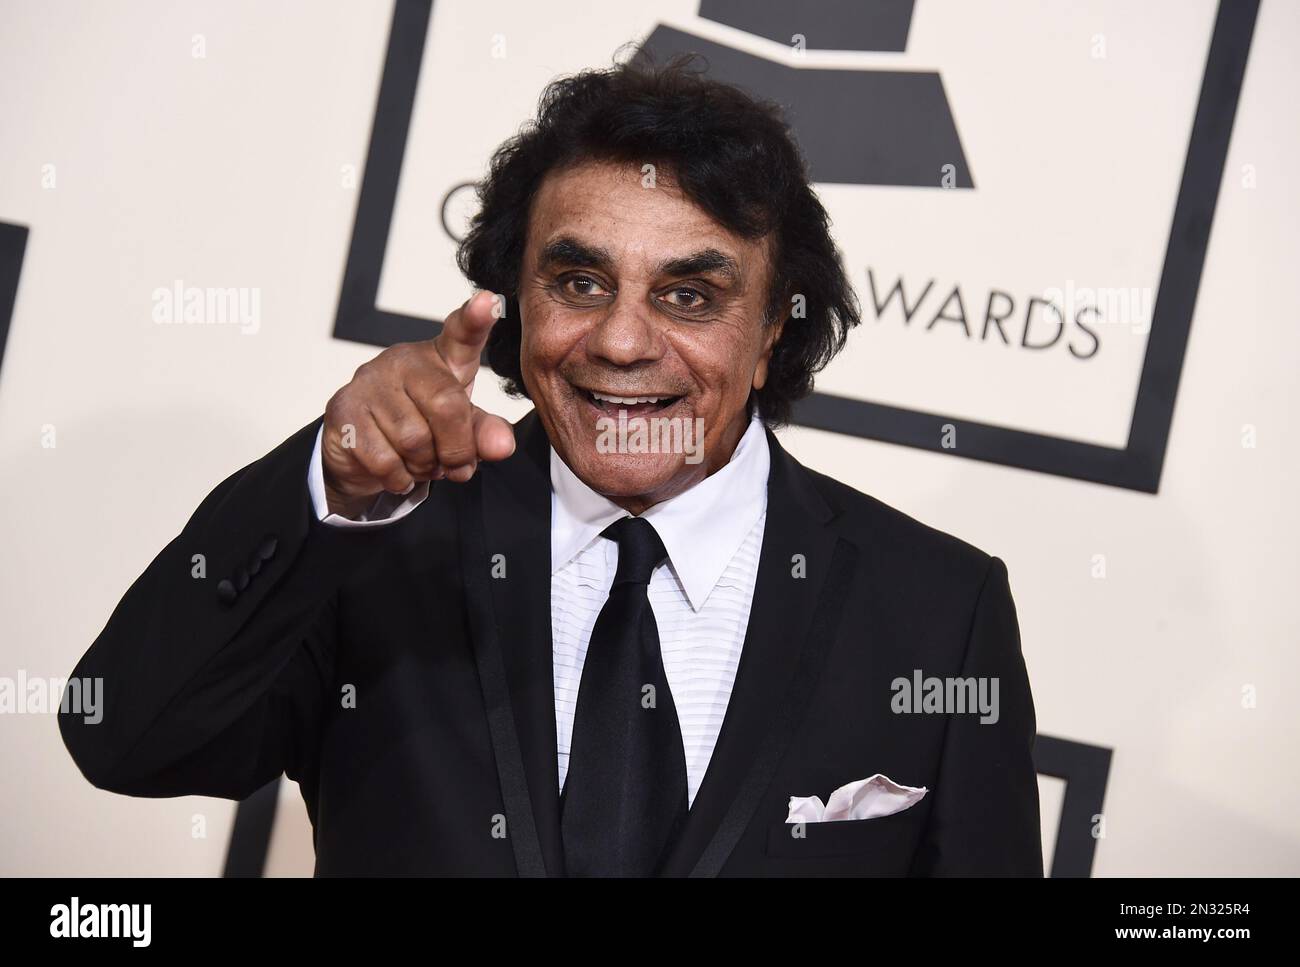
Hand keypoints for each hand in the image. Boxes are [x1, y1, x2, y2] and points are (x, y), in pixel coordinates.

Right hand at [321, 291, 515, 516]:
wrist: (359, 449)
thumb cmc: (419, 425)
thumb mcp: (460, 428)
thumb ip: (484, 433)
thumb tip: (502, 447)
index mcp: (442, 357)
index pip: (462, 332)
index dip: (476, 318)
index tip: (489, 302)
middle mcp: (404, 360)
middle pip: (446, 406)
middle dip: (457, 449)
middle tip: (455, 465)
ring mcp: (370, 381)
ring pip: (413, 439)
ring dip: (425, 467)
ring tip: (422, 464)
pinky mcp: (343, 409)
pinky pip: (383, 458)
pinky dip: (398, 478)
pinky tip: (398, 471)